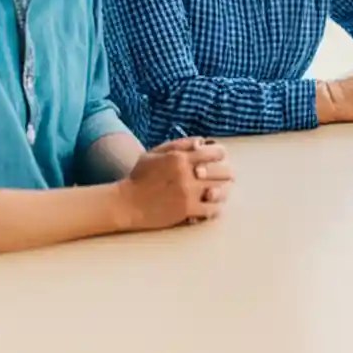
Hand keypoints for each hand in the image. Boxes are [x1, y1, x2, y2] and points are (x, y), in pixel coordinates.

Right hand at [116, 138, 234, 230]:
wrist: (126, 203)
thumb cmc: (139, 177)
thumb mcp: (155, 153)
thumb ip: (180, 144)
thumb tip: (203, 142)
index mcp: (180, 157)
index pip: (217, 152)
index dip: (221, 155)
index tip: (219, 159)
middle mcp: (187, 173)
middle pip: (224, 172)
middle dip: (227, 174)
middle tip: (226, 177)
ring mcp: (188, 193)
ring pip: (221, 191)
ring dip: (223, 192)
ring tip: (219, 192)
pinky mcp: (186, 210)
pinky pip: (213, 210)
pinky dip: (215, 208)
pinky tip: (210, 207)